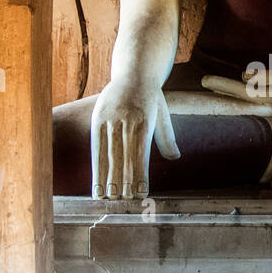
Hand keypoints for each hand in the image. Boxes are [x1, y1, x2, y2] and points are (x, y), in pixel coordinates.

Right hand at [91, 80, 179, 198]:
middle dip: (123, 181)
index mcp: (145, 121)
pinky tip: (97, 184)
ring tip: (108, 198)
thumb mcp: (163, 113)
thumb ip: (167, 136)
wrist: (134, 70)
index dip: (139, 175)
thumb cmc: (151, 97)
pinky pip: (97, 147)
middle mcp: (127, 120)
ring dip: (108, 178)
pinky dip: (96, 168)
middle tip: (123, 201)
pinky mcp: (98, 118)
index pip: (141, 154)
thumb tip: (175, 157)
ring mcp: (110, 119)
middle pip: (124, 157)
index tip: (141, 193)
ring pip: (109, 154)